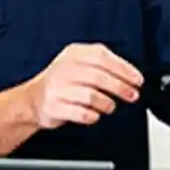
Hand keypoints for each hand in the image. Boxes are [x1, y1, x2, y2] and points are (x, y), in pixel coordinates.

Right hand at [23, 43, 143, 128]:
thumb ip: (101, 64)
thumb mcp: (78, 63)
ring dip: (107, 104)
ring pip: (91, 96)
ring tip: (110, 106)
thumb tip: (130, 74)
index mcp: (73, 54)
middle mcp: (64, 68)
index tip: (137, 79)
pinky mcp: (54, 106)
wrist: (33, 100)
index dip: (123, 69)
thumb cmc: (62, 83)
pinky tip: (94, 115)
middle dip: (121, 87)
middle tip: (132, 95)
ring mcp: (58, 88)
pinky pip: (81, 113)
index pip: (102, 56)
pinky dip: (92, 116)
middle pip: (99, 77)